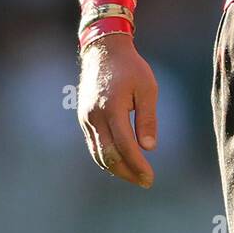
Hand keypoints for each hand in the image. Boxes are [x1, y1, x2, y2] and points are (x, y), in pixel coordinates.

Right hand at [77, 33, 157, 187]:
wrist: (103, 50)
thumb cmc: (130, 67)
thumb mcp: (147, 88)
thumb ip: (148, 118)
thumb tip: (149, 148)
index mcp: (112, 108)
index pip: (125, 146)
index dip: (137, 165)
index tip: (149, 177)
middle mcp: (95, 116)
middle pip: (109, 155)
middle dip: (127, 172)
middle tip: (145, 181)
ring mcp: (86, 118)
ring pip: (98, 154)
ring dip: (116, 169)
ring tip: (135, 176)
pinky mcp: (84, 118)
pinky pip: (93, 145)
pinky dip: (106, 158)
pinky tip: (120, 163)